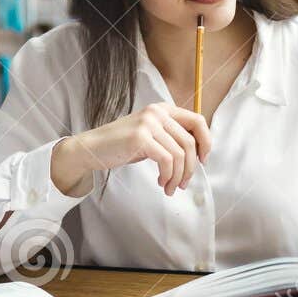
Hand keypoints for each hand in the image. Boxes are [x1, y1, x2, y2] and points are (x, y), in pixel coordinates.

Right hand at [51, 102, 211, 197]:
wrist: (92, 148)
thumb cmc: (122, 145)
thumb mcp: (150, 134)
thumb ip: (171, 137)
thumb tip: (197, 154)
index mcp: (163, 109)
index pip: (197, 121)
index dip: (205, 143)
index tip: (203, 161)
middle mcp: (157, 112)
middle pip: (189, 142)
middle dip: (190, 168)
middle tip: (183, 184)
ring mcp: (148, 124)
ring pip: (179, 154)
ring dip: (178, 176)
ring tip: (169, 187)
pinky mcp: (140, 138)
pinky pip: (166, 160)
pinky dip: (167, 176)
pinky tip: (160, 182)